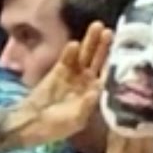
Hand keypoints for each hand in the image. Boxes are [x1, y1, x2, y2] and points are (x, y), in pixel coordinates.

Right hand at [12, 21, 112, 144]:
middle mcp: (86, 82)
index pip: (107, 75)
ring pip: (84, 55)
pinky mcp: (58, 70)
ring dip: (90, 42)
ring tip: (97, 26)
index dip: (112, 63)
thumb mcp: (75, 120)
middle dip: (103, 46)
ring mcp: (73, 75)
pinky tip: (75, 44)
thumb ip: (86, 105)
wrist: (33, 123)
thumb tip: (96, 91)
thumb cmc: (56, 126)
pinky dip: (70, 52)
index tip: (120, 52)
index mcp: (94, 94)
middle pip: (97, 61)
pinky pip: (67, 59)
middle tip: (109, 31)